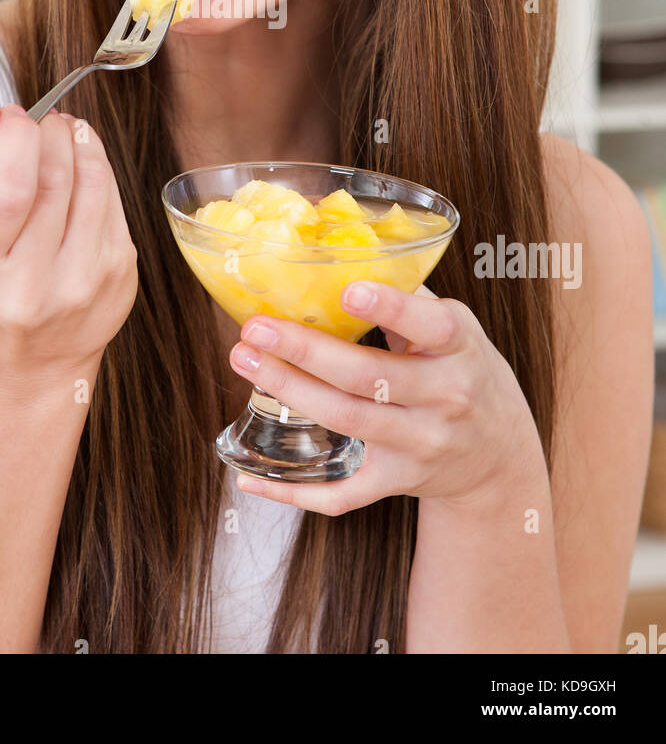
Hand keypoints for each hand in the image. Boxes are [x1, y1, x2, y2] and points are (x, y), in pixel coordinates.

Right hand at [0, 95, 138, 379]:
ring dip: (77, 140)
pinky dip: (97, 167)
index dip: (16, 135)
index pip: (11, 188)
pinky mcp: (120, 274)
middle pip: (55, 177)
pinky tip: (80, 165)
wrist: (30, 356)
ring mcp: (84, 282)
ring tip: (60, 133)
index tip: (11, 116)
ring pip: (93, 181)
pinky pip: (114, 198)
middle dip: (47, 131)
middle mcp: (32, 285)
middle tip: (37, 121)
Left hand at [228, 280, 541, 515]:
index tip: (348, 290)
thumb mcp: (453, 327)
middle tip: (256, 327)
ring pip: (348, 421)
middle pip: (367, 377)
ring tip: (246, 361)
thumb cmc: (462, 370)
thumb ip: (405, 293)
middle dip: (305, 351)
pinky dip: (293, 490)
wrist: (499, 454)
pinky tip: (248, 475)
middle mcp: (444, 397)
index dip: (389, 307)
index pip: (429, 326)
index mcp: (458, 348)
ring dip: (290, 391)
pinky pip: (342, 494)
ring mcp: (421, 444)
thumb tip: (342, 249)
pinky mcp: (398, 480)